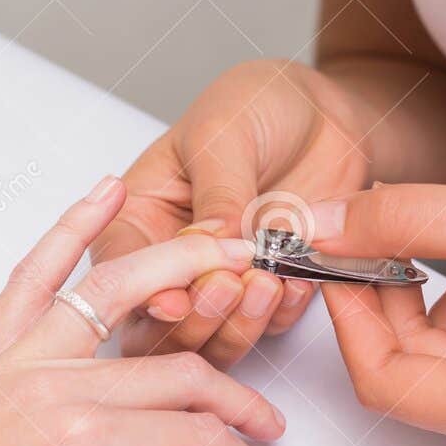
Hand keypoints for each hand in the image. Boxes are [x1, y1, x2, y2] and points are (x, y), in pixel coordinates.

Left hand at [0, 177, 286, 445]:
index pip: (198, 441)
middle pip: (176, 376)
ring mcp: (15, 361)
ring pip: (118, 294)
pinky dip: (70, 228)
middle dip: (237, 403)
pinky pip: (34, 276)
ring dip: (182, 265)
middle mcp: (52, 388)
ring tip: (235, 251)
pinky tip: (105, 192)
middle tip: (267, 432)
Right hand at [91, 59, 373, 366]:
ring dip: (238, 325)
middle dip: (194, 317)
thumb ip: (216, 192)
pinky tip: (297, 283)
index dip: (141, 293)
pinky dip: (281, 317)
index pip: (120, 269)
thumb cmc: (257, 105)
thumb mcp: (223, 132)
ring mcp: (218, 285)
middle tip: (229, 284)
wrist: (325, 113)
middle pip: (159, 325)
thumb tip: (208, 245)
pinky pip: (268, 331)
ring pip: (211, 340)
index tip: (174, 299)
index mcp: (139, 218)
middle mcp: (171, 263)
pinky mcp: (267, 297)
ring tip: (268, 282)